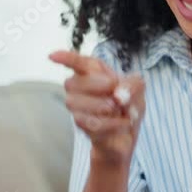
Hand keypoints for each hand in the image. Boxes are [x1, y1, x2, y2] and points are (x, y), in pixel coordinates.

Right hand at [49, 50, 145, 167]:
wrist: (127, 134)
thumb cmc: (128, 105)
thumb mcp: (138, 89)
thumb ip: (133, 85)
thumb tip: (118, 95)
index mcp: (94, 72)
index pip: (77, 62)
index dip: (65, 58)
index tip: (52, 56)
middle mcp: (79, 87)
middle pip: (74, 82)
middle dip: (98, 86)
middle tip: (118, 94)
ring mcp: (76, 107)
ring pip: (78, 103)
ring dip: (105, 107)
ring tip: (120, 110)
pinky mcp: (81, 124)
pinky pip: (91, 122)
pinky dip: (112, 123)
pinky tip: (123, 122)